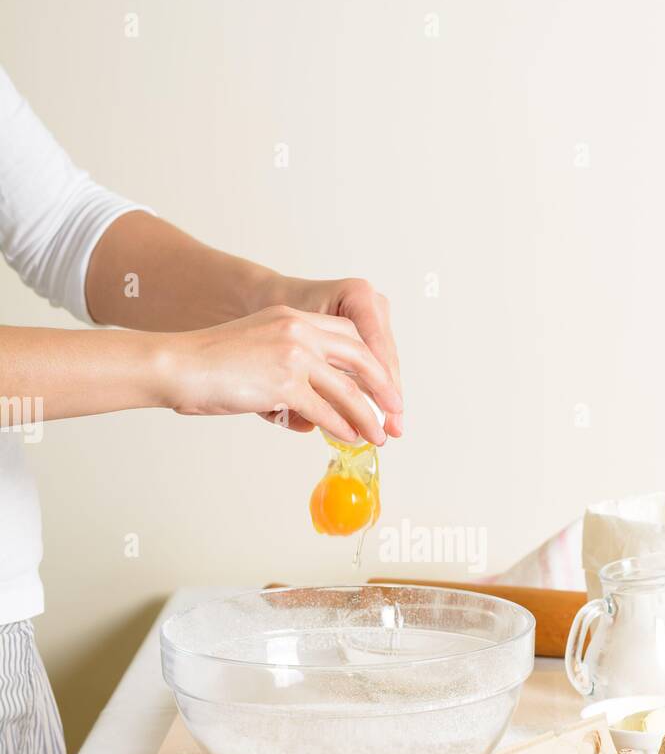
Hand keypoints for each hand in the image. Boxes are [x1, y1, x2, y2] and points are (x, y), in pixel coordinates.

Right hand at [168, 305, 401, 444]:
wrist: (179, 364)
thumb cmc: (208, 364)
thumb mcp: (255, 350)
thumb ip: (286, 369)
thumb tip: (308, 412)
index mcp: (292, 316)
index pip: (347, 334)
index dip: (369, 360)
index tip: (380, 382)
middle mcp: (298, 330)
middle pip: (359, 358)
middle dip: (382, 386)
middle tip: (395, 407)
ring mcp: (294, 356)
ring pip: (347, 390)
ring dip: (367, 416)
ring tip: (378, 434)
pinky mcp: (285, 384)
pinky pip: (326, 410)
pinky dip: (342, 427)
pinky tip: (350, 436)